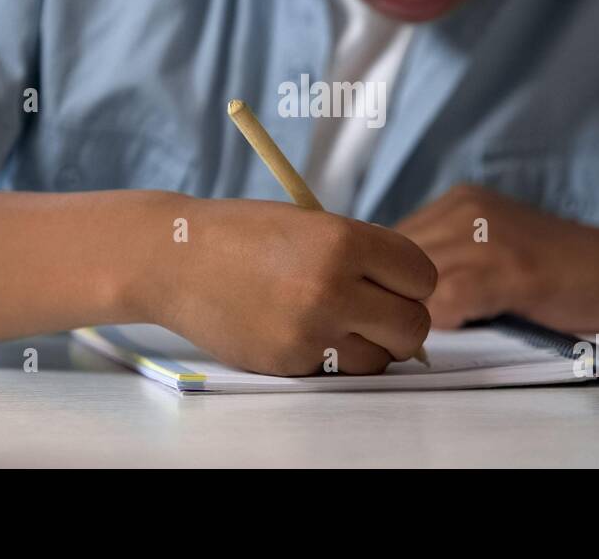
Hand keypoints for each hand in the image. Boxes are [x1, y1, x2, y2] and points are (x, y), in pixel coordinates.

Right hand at [148, 196, 435, 375]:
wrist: (176, 259)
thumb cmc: (245, 235)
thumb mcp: (313, 225)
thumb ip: (364, 255)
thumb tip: (411, 297)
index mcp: (343, 240)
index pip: (422, 277)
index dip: (411, 280)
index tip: (394, 281)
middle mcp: (332, 287)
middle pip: (413, 326)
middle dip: (402, 321)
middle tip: (378, 311)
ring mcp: (310, 330)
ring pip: (381, 359)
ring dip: (369, 346)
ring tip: (339, 322)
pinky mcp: (288, 362)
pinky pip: (338, 372)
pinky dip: (332, 358)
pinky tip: (304, 330)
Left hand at [394, 184, 598, 332]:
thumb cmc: (560, 273)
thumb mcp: (491, 247)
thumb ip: (443, 258)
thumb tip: (384, 290)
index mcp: (458, 201)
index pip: (387, 243)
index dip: (384, 282)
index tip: (393, 308)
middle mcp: (466, 210)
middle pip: (392, 263)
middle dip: (394, 301)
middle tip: (406, 331)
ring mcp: (486, 237)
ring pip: (414, 284)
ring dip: (416, 317)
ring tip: (432, 336)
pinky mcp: (508, 270)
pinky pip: (445, 302)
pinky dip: (445, 325)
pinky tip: (464, 328)